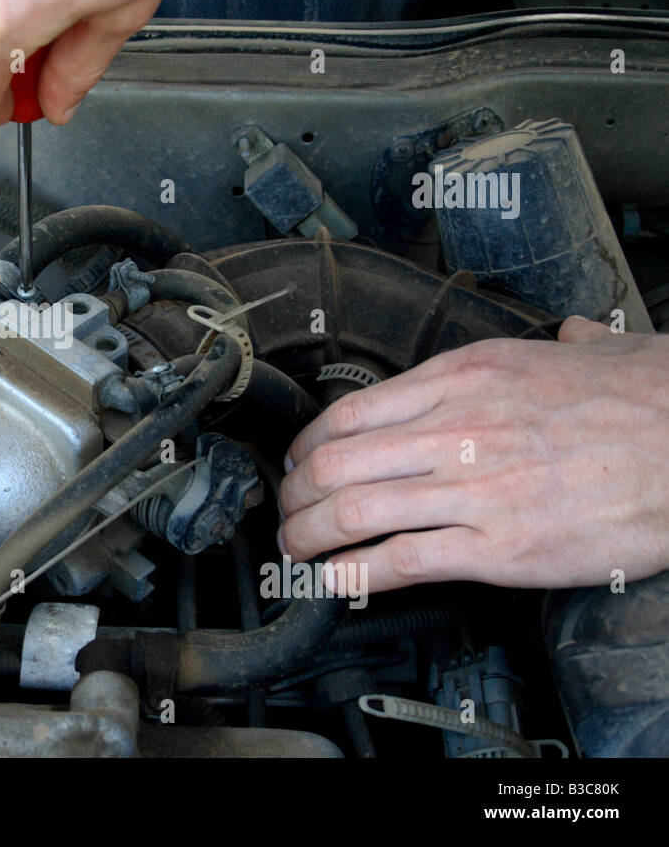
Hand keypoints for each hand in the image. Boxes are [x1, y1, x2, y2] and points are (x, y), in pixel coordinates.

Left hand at [278, 316, 668, 593]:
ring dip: (309, 538)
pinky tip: (334, 583)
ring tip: (296, 552)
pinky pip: (401, 561)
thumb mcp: (588, 350)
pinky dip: (354, 576)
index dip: (307, 446)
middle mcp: (456, 429)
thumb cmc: (652, 402)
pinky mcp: (498, 547)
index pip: (350, 413)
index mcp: (466, 378)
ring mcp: (473, 490)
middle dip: (294, 496)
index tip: (299, 464)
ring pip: (353, 512)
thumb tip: (567, 333)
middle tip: (286, 514)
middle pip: (335, 464)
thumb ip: (558, 344)